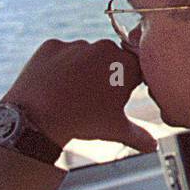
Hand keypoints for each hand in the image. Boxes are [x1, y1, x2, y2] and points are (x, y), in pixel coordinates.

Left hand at [0, 39, 156, 153]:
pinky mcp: (52, 45)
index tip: (120, 95)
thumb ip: (139, 135)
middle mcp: (104, 48)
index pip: (137, 69)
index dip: (130, 83)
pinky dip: (59, 65)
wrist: (37, 118)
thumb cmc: (82, 122)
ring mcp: (76, 45)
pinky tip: (55, 85)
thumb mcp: (116, 130)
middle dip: (108, 74)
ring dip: (83, 69)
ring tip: (72, 93)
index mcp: (126, 65)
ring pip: (85, 55)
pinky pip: (60, 54)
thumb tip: (152, 145)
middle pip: (111, 59)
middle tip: (96, 97)